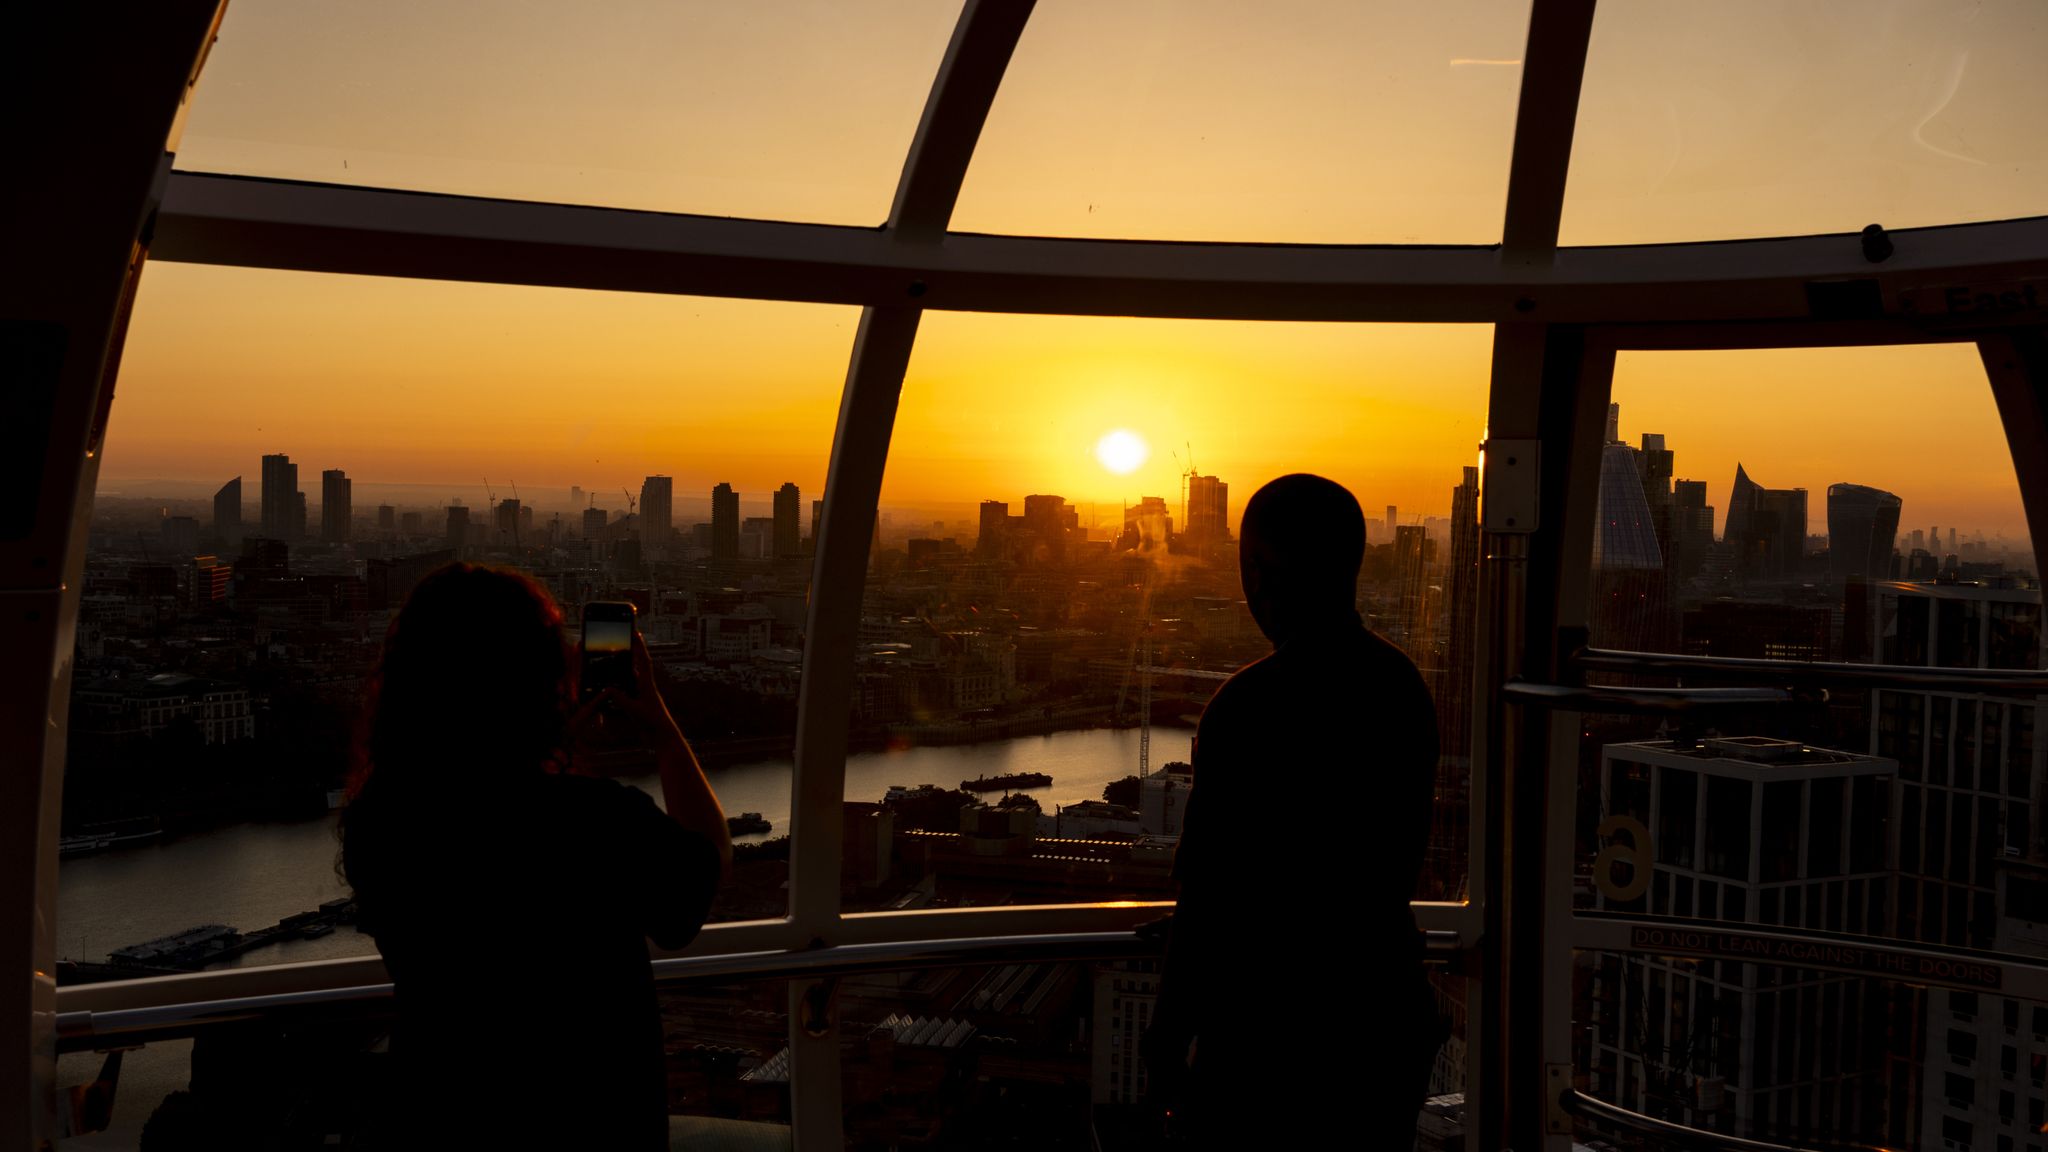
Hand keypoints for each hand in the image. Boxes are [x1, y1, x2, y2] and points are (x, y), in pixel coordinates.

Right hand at [569, 629, 683, 751]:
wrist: (661, 738)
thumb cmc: (653, 723)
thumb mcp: (635, 710)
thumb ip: (621, 699)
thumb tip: (608, 689)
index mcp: (647, 685)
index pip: (643, 661)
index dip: (639, 646)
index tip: (635, 632)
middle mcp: (644, 687)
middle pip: (634, 666)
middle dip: (628, 654)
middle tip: (619, 641)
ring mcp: (640, 696)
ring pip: (628, 679)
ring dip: (620, 672)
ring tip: (609, 663)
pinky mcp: (637, 705)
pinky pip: (624, 693)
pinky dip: (616, 690)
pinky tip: (607, 689)